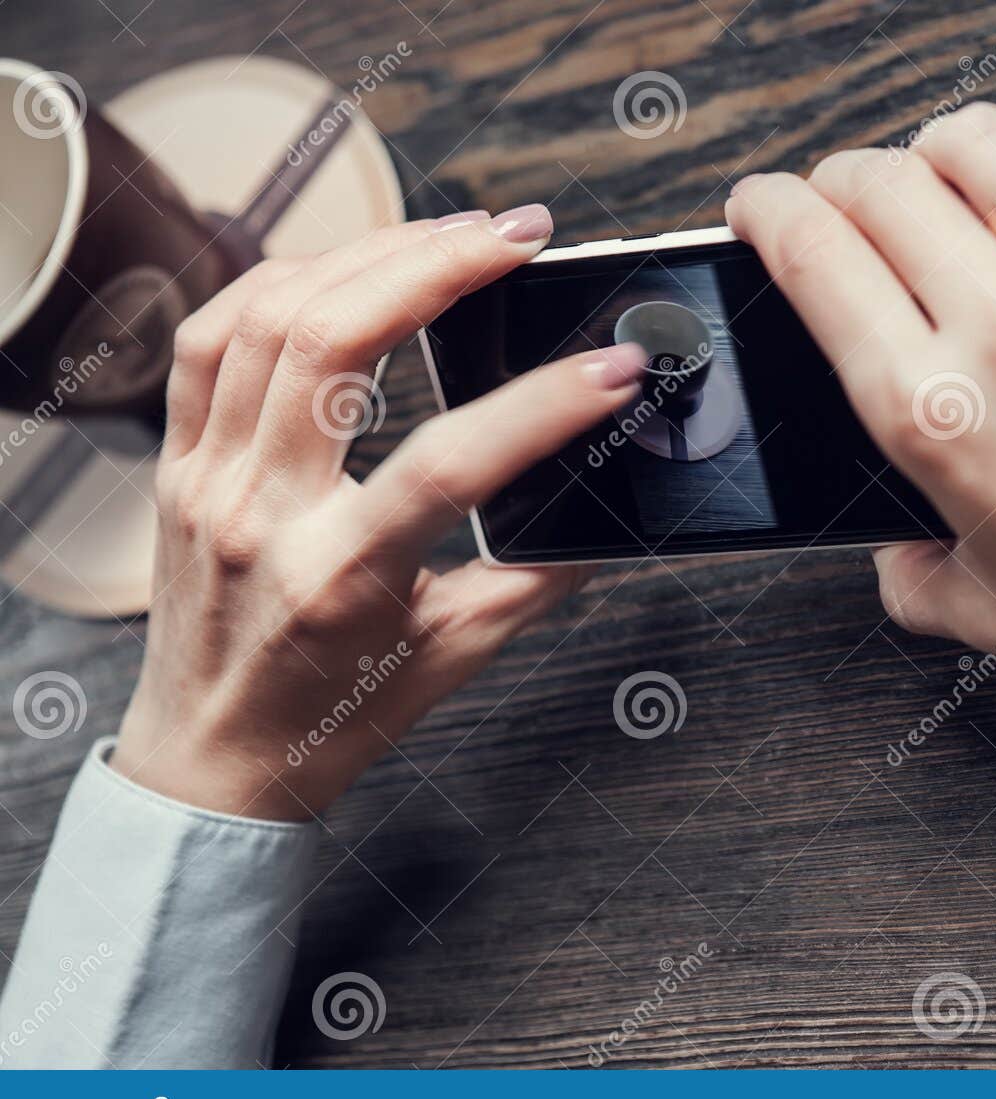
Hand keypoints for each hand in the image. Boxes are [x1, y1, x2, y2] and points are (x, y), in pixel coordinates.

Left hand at [114, 207, 646, 819]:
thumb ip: (532, 581)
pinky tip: (343, 265)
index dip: (542, 406)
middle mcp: (260, 516)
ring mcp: (207, 481)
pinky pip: (209, 338)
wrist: (211, 761)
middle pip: (334, 344)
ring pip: (267, 318)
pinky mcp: (178, 464)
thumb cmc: (330, 719)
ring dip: (364, 255)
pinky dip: (278, 281)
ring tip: (446, 234)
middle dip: (435, 266)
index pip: (450, 462)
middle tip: (515, 237)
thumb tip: (604, 517)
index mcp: (340, 577)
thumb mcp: (453, 657)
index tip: (611, 370)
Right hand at [726, 64, 995, 795]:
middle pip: (884, 186)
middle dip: (841, 175)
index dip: (766, 207)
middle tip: (847, 193)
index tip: (763, 202)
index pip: (813, 256)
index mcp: (932, 415)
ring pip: (987, 148)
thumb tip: (896, 552)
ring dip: (942, 145)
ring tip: (946, 168)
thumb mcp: (984, 611)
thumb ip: (910, 573)